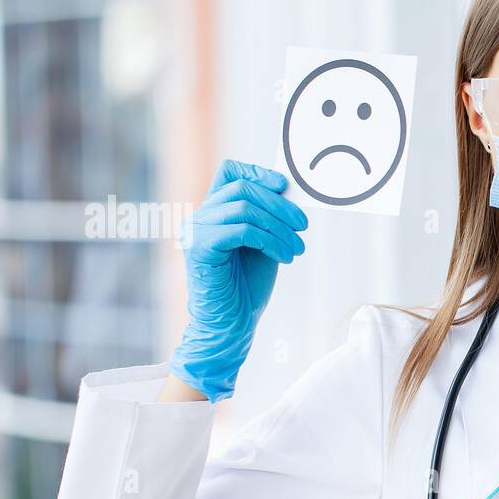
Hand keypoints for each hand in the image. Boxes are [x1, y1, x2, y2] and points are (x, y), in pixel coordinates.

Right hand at [169, 160, 307, 401]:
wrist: (231, 326)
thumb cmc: (246, 288)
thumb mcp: (264, 243)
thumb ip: (269, 218)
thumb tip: (290, 191)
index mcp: (213, 213)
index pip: (230, 172)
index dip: (258, 172)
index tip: (286, 186)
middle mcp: (199, 217)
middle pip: (242, 188)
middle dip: (280, 205)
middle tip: (303, 226)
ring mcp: (195, 231)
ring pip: (243, 207)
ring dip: (279, 227)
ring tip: (297, 248)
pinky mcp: (199, 248)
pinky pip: (241, 230)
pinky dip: (269, 241)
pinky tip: (284, 258)